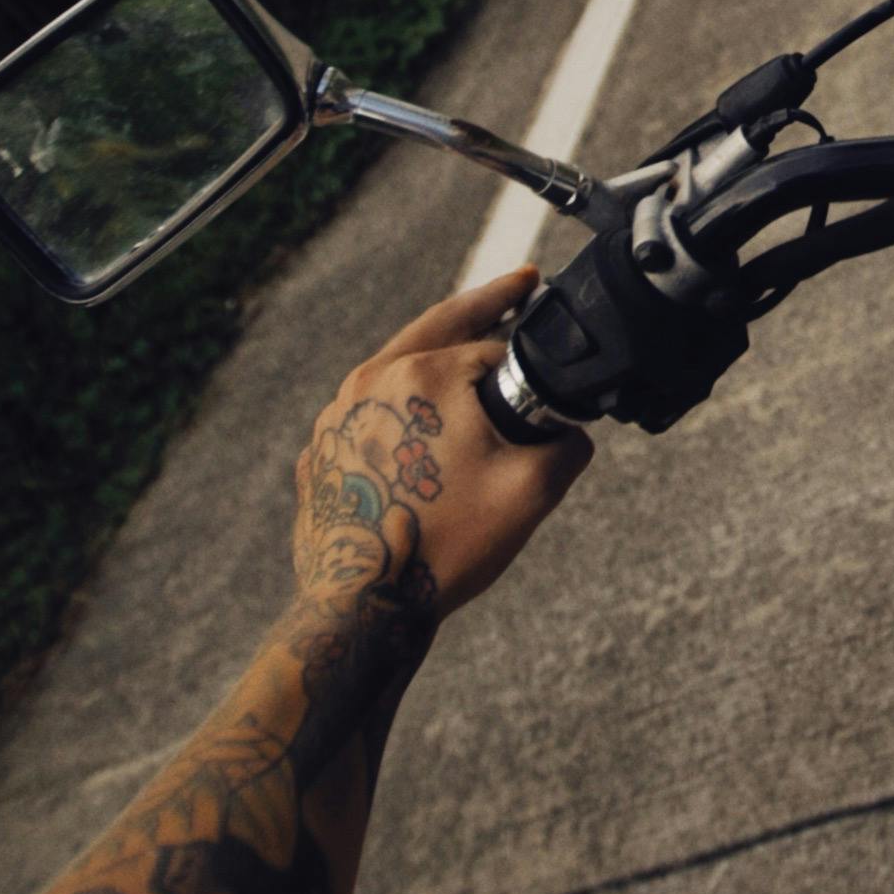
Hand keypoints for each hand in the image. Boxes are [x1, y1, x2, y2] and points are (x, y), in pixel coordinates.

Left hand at [291, 267, 593, 619]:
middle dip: (484, 304)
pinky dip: (402, 408)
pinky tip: (423, 426)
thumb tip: (573, 430)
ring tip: (470, 354)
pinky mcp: (319, 455)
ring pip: (397, 370)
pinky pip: (369, 415)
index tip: (551, 365)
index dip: (531, 358)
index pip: (492, 346)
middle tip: (520, 285)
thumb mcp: (532, 490)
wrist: (361, 608)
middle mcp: (369, 381)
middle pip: (438, 329)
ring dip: (437, 358)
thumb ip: (567, 444)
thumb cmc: (444, 546)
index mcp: (420, 373)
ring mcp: (336, 418)